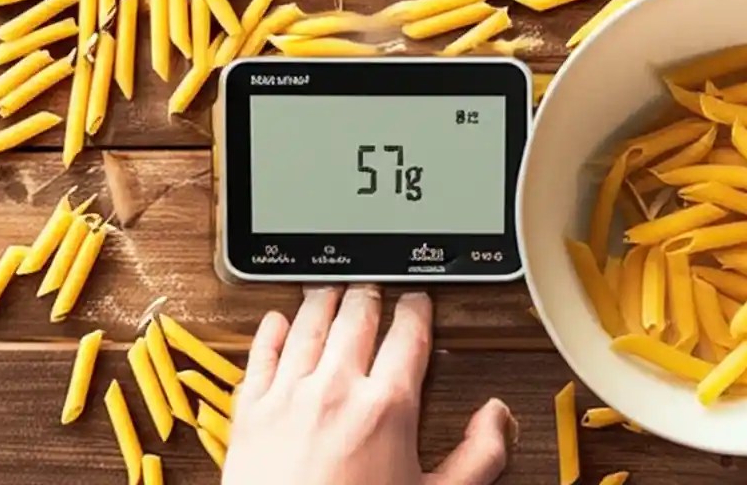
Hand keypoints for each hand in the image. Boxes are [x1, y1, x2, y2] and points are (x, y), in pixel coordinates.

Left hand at [224, 285, 514, 484]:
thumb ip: (478, 457)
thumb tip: (496, 418)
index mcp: (386, 406)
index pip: (408, 334)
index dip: (416, 309)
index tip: (417, 301)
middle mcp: (335, 389)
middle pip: (357, 317)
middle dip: (369, 295)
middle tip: (374, 288)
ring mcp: (288, 396)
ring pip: (308, 324)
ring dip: (323, 300)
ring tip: (331, 290)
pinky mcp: (250, 412)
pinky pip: (261, 353)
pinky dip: (272, 330)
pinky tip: (278, 320)